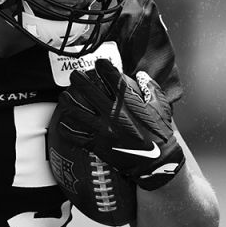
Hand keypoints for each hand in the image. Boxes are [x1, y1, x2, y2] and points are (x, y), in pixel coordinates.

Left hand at [54, 59, 183, 190]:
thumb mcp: (162, 108)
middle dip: (78, 79)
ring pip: (77, 112)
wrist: (157, 162)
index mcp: (129, 103)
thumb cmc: (160, 134)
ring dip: (68, 101)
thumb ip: (152, 89)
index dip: (103, 66)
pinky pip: (76, 135)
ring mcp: (103, 129)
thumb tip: (141, 76)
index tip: (98, 63)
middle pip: (88, 90)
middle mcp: (113, 113)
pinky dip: (67, 129)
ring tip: (64, 96)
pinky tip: (63, 123)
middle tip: (74, 75)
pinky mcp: (97, 145)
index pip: (111, 77)